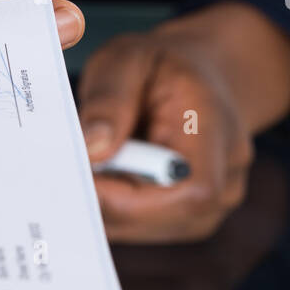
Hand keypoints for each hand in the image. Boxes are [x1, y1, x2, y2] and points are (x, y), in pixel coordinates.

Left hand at [78, 1, 289, 241]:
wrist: (197, 78)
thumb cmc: (159, 67)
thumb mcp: (127, 59)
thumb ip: (109, 99)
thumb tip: (93, 149)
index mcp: (218, 132)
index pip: (188, 191)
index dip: (128, 196)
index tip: (77, 174)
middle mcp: (225, 180)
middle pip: (159, 218)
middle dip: (103, 199)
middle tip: (64, 170)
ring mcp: (209, 208)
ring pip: (142, 230)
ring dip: (103, 203)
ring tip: (85, 165)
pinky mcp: (185, 221)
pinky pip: (138, 228)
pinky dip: (109, 207)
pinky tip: (98, 177)